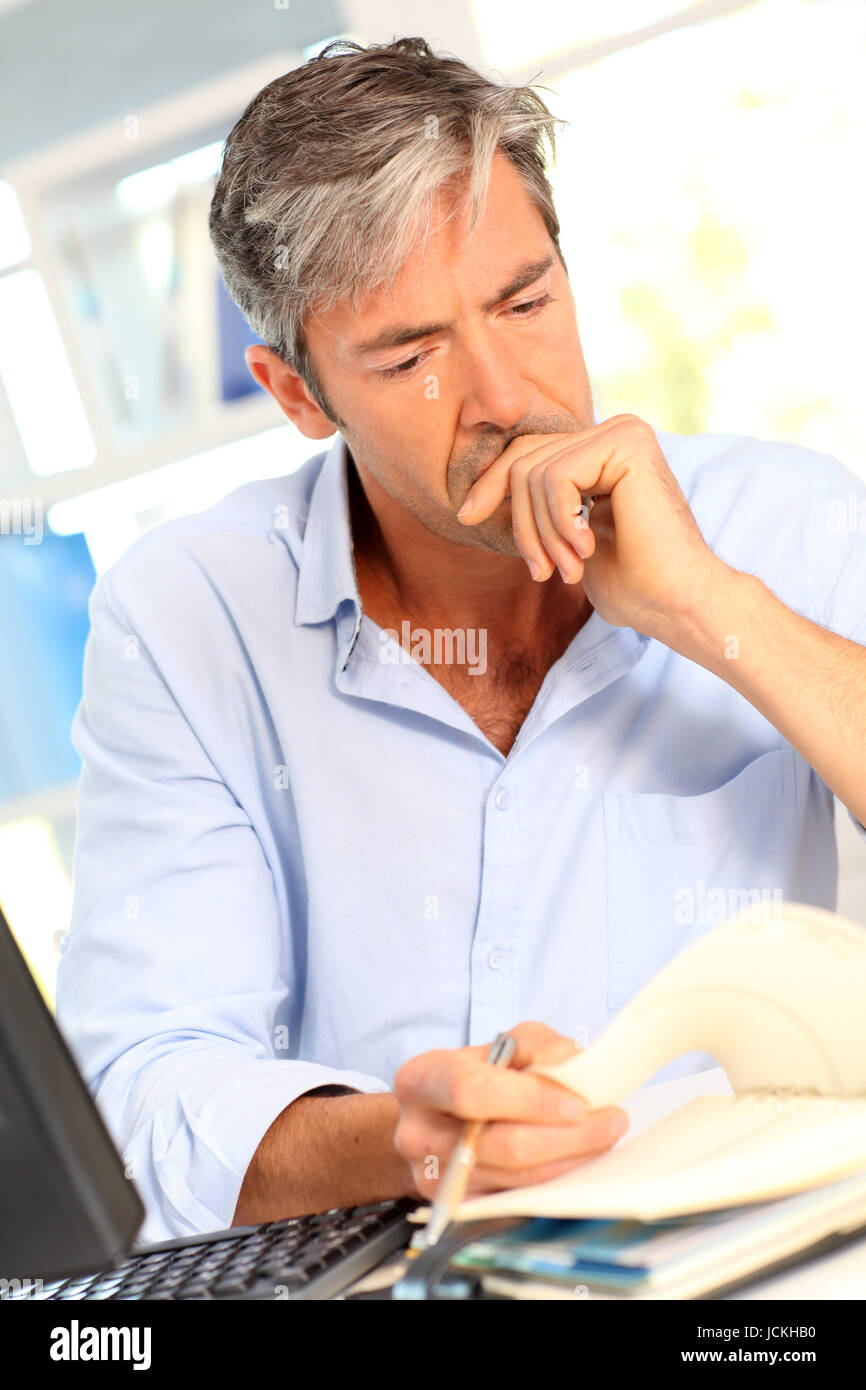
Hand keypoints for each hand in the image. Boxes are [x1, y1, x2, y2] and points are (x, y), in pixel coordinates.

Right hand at [393, 1020, 628, 1199]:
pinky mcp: (460, 1205)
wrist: (437, 1117)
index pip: (474, 1092)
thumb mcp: (502, 1044)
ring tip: (605, 1136)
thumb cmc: (475, 1073)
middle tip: (610, 1121)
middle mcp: (419, 1133)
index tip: (576, 1104)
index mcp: (421, 1080)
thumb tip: (572, 1065)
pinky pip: (519, 1196)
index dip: (529, 1100)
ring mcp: (437, 1177)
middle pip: (502, 1144)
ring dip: (570, 1159)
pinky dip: (557, 1177)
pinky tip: (581, 1158)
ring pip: (517, 1178)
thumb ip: (538, 1046)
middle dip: (566, 1136)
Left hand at [456, 413, 724, 637]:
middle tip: (543, 572)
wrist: (676, 604)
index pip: (525, 454)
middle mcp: (613, 432)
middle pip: (523, 461)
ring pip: (534, 474)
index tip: (465, 517)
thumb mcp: (566, 539)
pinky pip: (556, 478)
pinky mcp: (627, 443)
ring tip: (569, 570)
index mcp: (601, 450)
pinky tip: (588, 550)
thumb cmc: (631, 584)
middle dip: (522, 525)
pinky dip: (559, 524)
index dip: (490, 484)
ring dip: (542, 535)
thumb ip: (539, 507)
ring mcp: (622, 432)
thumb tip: (476, 495)